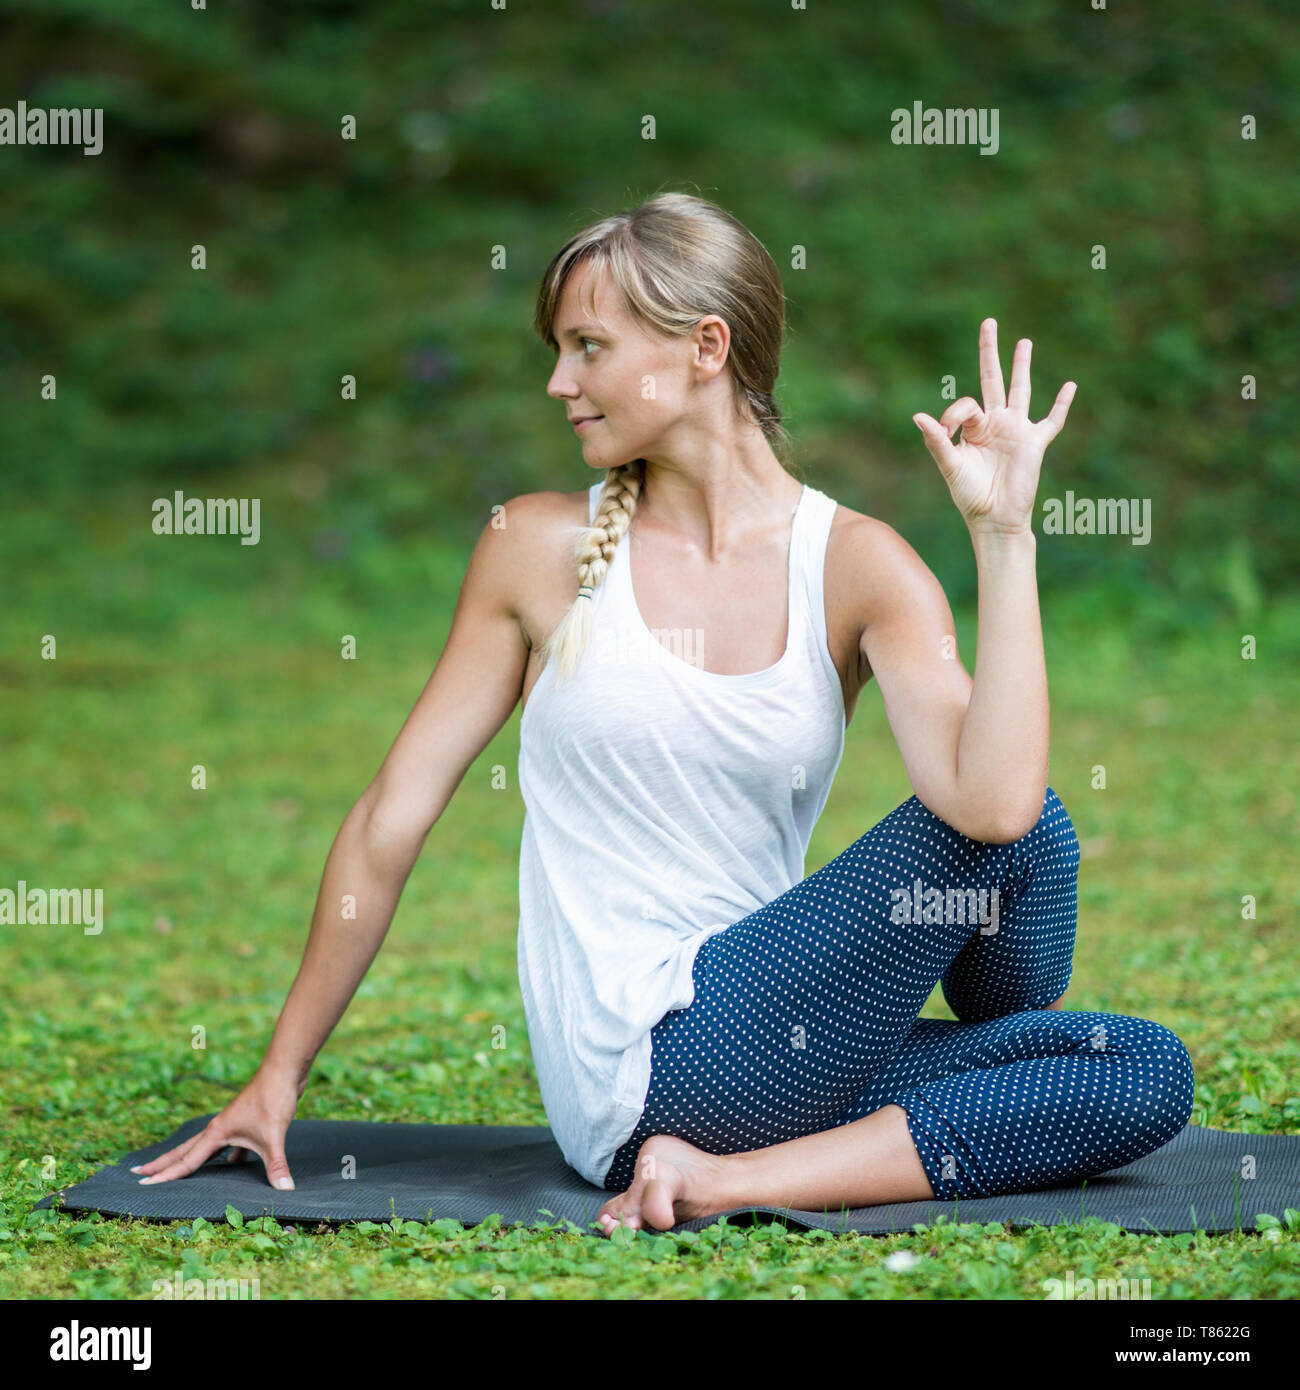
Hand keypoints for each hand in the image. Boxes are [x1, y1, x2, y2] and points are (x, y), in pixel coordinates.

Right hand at [129, 1066, 303, 1190]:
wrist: (284, 1070)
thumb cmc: (273, 1099)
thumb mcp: (274, 1136)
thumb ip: (276, 1166)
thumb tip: (286, 1191)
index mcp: (216, 1132)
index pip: (186, 1161)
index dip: (164, 1176)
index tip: (141, 1184)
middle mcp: (218, 1128)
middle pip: (184, 1150)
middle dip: (162, 1164)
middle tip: (137, 1173)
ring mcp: (231, 1124)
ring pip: (205, 1147)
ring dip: (191, 1160)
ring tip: (176, 1171)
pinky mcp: (245, 1123)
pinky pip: (230, 1145)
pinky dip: (228, 1156)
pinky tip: (235, 1165)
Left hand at [912, 318, 1075, 535]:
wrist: (994, 519)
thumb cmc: (969, 496)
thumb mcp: (949, 466)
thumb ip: (936, 441)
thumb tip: (918, 416)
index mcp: (972, 427)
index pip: (966, 403)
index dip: (954, 414)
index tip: (946, 433)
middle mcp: (994, 423)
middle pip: (992, 379)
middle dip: (989, 352)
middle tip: (988, 322)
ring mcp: (1016, 430)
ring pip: (1020, 390)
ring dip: (1022, 366)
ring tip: (1024, 342)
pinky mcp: (1035, 442)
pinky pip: (1052, 420)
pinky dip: (1062, 405)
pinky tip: (1070, 386)